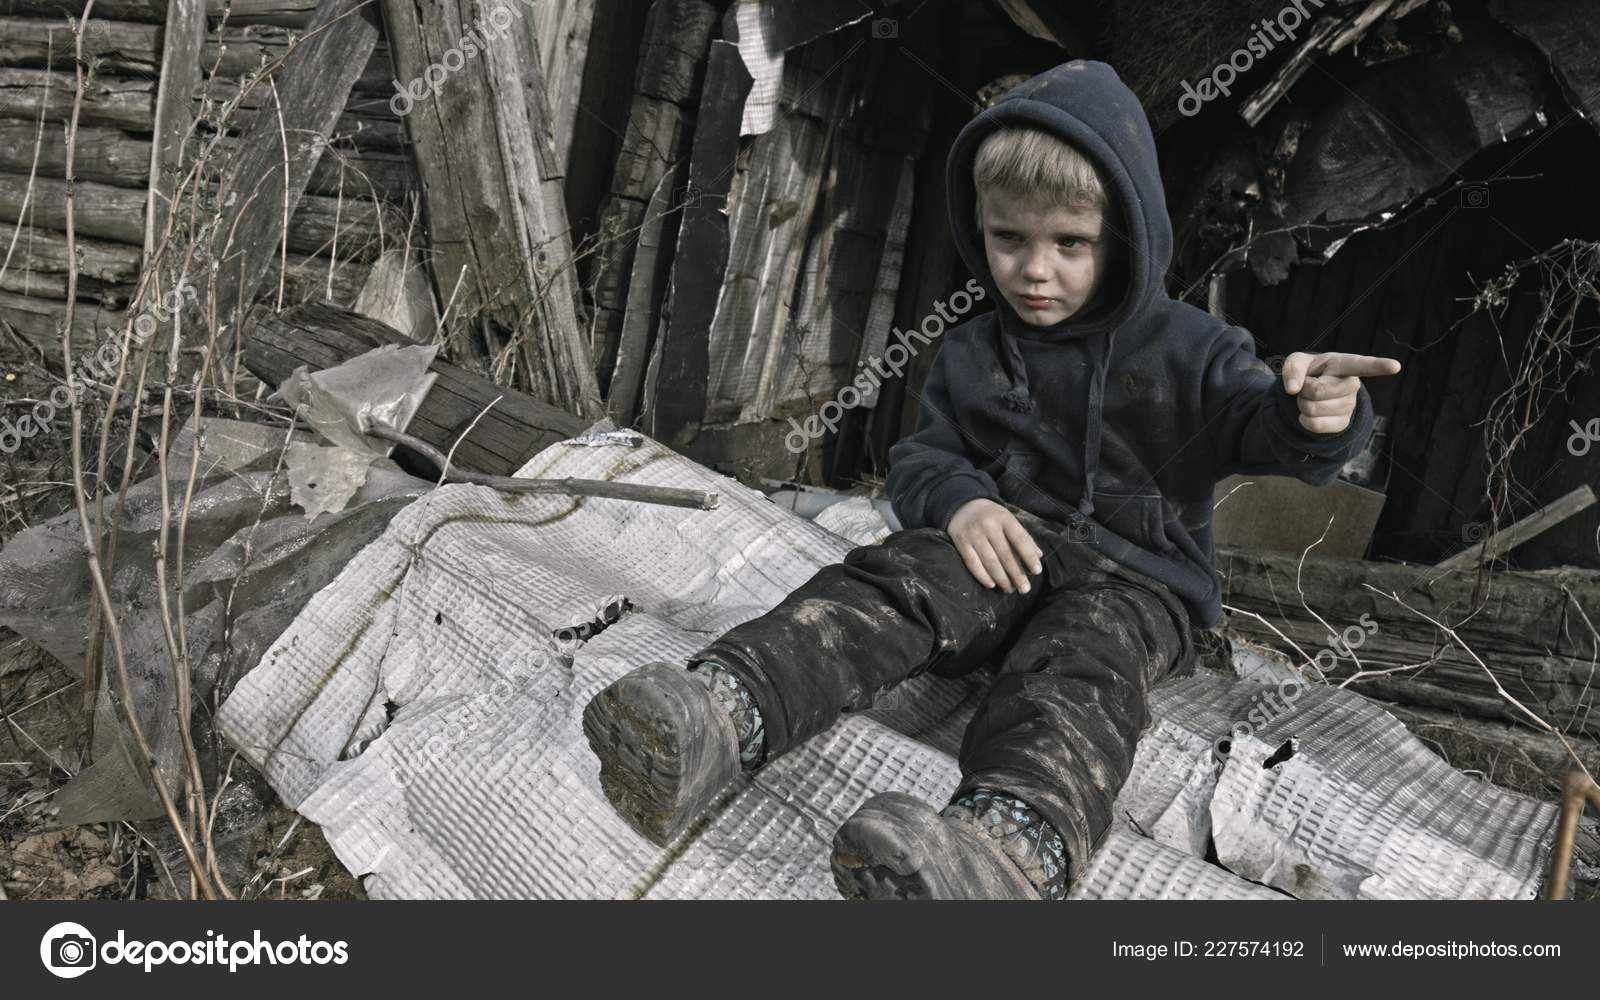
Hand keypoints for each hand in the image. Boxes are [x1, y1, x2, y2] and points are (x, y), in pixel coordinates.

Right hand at [947, 498, 1043, 593]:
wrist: (963, 506)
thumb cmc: (992, 517)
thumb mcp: (1009, 520)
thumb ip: (1023, 537)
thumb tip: (1039, 556)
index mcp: (1004, 518)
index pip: (1020, 539)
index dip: (1029, 556)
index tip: (1037, 571)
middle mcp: (989, 525)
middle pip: (1005, 554)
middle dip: (1017, 574)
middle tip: (1025, 589)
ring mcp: (973, 534)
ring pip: (990, 562)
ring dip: (1002, 579)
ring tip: (1010, 589)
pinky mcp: (961, 543)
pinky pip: (973, 564)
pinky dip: (983, 576)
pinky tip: (992, 584)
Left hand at [1280, 352, 1401, 432]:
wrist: (1310, 393)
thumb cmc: (1308, 371)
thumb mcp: (1297, 362)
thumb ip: (1292, 369)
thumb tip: (1293, 389)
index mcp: (1344, 364)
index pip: (1361, 364)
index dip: (1378, 365)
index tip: (1395, 366)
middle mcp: (1352, 384)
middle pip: (1317, 391)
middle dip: (1303, 390)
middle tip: (1309, 385)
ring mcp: (1349, 405)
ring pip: (1312, 409)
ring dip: (1302, 404)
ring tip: (1312, 397)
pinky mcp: (1343, 424)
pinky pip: (1315, 425)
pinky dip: (1304, 420)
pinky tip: (1311, 413)